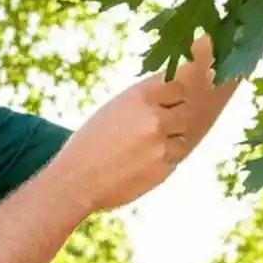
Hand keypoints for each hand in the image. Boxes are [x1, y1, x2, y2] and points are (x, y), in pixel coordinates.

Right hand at [46, 35, 225, 213]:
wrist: (77, 178)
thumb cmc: (92, 141)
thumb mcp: (115, 109)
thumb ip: (144, 100)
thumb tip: (175, 91)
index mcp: (140, 96)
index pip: (177, 83)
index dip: (174, 94)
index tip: (171, 99)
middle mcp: (154, 117)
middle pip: (185, 110)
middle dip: (174, 118)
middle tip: (152, 129)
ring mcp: (161, 143)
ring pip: (182, 136)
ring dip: (170, 142)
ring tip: (141, 149)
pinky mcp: (164, 167)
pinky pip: (175, 158)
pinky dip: (163, 161)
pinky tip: (139, 163)